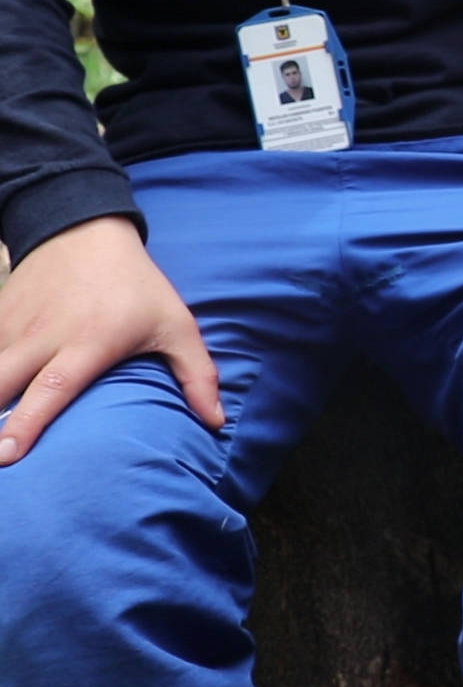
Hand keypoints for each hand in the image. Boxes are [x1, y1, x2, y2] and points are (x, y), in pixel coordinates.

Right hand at [0, 216, 222, 464]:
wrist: (86, 230)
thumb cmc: (137, 285)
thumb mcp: (176, 324)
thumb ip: (198, 374)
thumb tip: (216, 422)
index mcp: (89, 341)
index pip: (53, 388)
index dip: (28, 424)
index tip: (8, 456)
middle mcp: (45, 335)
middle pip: (2, 381)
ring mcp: (16, 324)